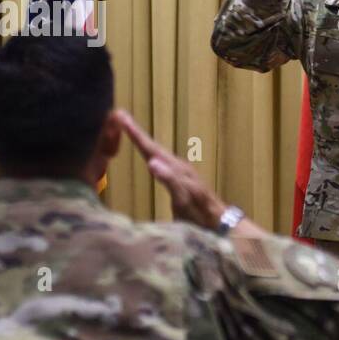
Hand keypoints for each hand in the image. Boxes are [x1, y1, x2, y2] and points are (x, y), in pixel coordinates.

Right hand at [116, 109, 225, 229]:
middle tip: (120, 116)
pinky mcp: (180, 180)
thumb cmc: (200, 214)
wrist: (218, 223)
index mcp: (176, 169)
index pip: (152, 148)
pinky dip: (151, 155)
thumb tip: (151, 161)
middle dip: (137, 133)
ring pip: (158, 153)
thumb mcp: (183, 198)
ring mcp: (180, 173)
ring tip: (129, 129)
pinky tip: (149, 158)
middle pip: (154, 146)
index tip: (121, 116)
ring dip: (143, 142)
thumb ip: (170, 180)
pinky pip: (162, 162)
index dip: (136, 134)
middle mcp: (177, 166)